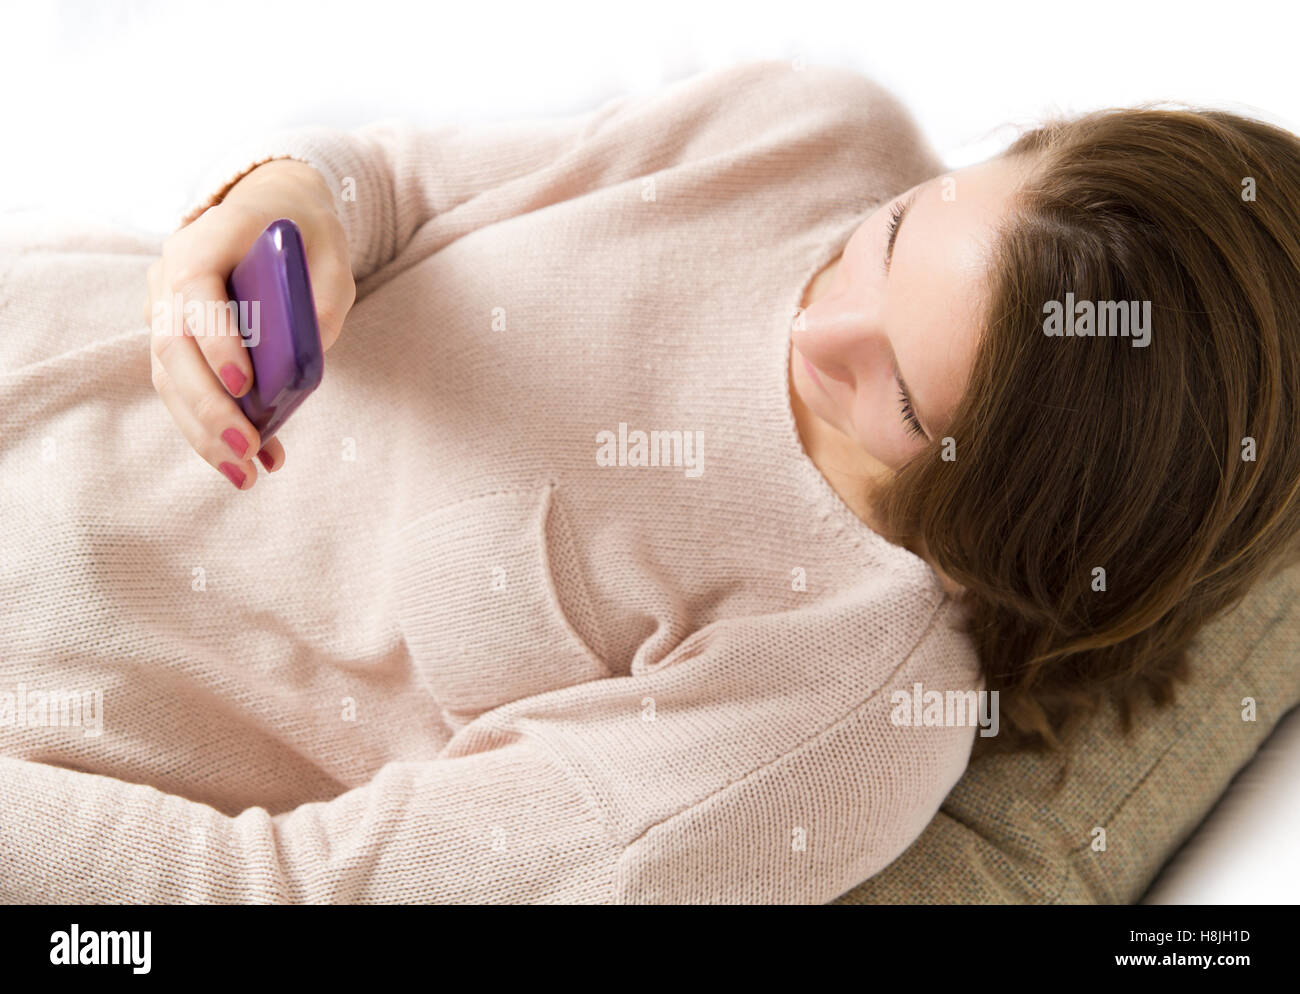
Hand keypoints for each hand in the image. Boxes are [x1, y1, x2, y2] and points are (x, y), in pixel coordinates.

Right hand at [144, 159, 354, 488]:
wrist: (268, 214)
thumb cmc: (303, 235)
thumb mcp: (330, 255)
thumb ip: (324, 298)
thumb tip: (307, 356)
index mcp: (206, 239)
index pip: (195, 288)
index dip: (216, 338)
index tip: (246, 384)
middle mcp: (170, 273)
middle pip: (173, 346)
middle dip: (208, 406)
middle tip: (247, 449)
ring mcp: (164, 308)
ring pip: (169, 378)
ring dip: (203, 432)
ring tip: (245, 474)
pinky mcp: (174, 339)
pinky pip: (182, 388)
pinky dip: (209, 428)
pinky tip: (245, 460)